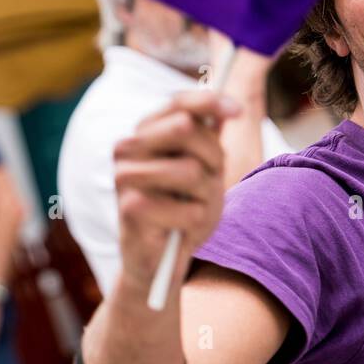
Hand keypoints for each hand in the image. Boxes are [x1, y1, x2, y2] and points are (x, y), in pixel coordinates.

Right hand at [113, 91, 239, 293]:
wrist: (159, 261)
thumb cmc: (184, 208)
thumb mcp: (205, 167)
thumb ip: (211, 136)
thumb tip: (227, 107)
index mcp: (144, 132)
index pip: (178, 102)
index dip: (211, 102)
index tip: (239, 111)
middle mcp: (127, 148)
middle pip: (186, 127)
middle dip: (212, 155)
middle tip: (210, 179)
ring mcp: (124, 177)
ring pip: (191, 170)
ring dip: (205, 194)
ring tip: (193, 207)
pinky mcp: (130, 209)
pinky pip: (190, 209)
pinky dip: (196, 222)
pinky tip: (180, 230)